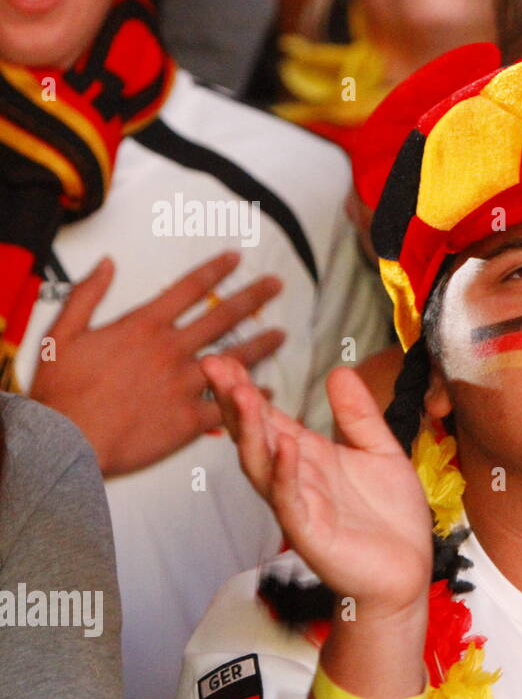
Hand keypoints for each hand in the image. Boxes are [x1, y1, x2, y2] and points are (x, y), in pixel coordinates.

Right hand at [29, 252, 284, 475]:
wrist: (67, 440)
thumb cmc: (61, 393)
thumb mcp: (62, 333)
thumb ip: (88, 294)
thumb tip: (106, 263)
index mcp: (143, 326)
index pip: (189, 288)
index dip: (216, 269)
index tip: (235, 257)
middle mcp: (170, 350)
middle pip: (222, 316)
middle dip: (253, 297)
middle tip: (276, 285)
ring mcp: (183, 384)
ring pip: (235, 359)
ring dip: (262, 345)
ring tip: (283, 335)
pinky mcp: (188, 419)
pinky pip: (228, 406)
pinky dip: (250, 399)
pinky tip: (266, 393)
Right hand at [201, 355, 431, 620]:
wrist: (408, 570)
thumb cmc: (390, 517)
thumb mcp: (379, 452)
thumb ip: (358, 415)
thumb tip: (339, 371)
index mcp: (308, 457)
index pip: (269, 418)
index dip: (245, 389)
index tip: (223, 359)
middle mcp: (295, 479)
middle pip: (254, 436)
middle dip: (233, 402)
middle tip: (214, 366)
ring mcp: (298, 506)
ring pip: (263, 465)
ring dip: (251, 430)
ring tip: (242, 395)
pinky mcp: (311, 533)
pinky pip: (292, 500)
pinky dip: (286, 473)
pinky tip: (285, 445)